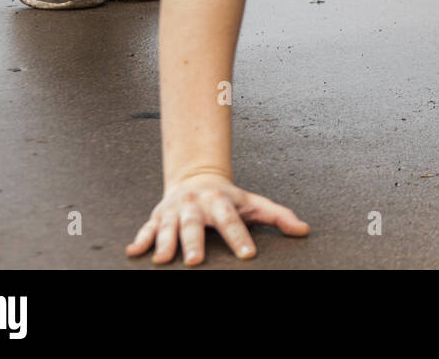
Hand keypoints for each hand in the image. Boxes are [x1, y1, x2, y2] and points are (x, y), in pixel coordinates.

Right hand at [126, 172, 310, 264]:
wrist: (196, 178)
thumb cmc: (229, 198)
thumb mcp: (254, 203)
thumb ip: (279, 216)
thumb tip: (304, 230)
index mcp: (220, 201)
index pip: (232, 220)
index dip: (239, 236)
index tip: (247, 254)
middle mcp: (196, 205)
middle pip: (195, 223)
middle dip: (194, 241)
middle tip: (196, 261)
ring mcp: (174, 210)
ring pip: (168, 226)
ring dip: (164, 242)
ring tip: (163, 260)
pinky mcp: (157, 216)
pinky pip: (146, 229)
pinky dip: (140, 240)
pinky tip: (134, 253)